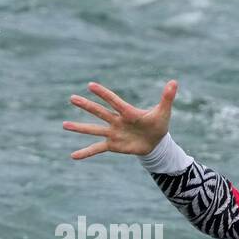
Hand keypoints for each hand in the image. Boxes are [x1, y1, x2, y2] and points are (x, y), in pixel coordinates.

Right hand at [63, 80, 177, 159]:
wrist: (155, 142)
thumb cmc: (157, 124)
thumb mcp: (163, 112)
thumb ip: (166, 98)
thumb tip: (174, 81)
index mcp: (127, 112)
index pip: (114, 101)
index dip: (104, 94)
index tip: (91, 85)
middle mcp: (116, 121)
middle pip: (100, 112)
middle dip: (87, 106)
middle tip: (72, 98)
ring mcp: (113, 133)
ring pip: (94, 129)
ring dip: (79, 128)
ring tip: (64, 125)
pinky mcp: (113, 145)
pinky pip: (97, 149)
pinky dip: (86, 153)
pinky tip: (73, 156)